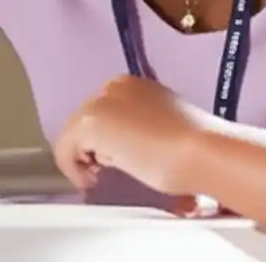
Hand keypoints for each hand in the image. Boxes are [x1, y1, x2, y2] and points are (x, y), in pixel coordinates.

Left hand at [53, 75, 212, 196]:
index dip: (104, 140)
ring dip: (83, 158)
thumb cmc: (195, 146)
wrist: (201, 150)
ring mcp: (100, 101)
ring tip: (101, 178)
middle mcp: (114, 85)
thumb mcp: (163, 127)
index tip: (111, 161)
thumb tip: (129, 143)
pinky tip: (91, 181)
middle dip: (92, 148)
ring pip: (74, 134)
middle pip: (86, 121)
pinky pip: (64, 150)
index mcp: (133, 84)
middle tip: (104, 173)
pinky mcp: (89, 123)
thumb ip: (142, 127)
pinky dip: (73, 169)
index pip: (104, 112)